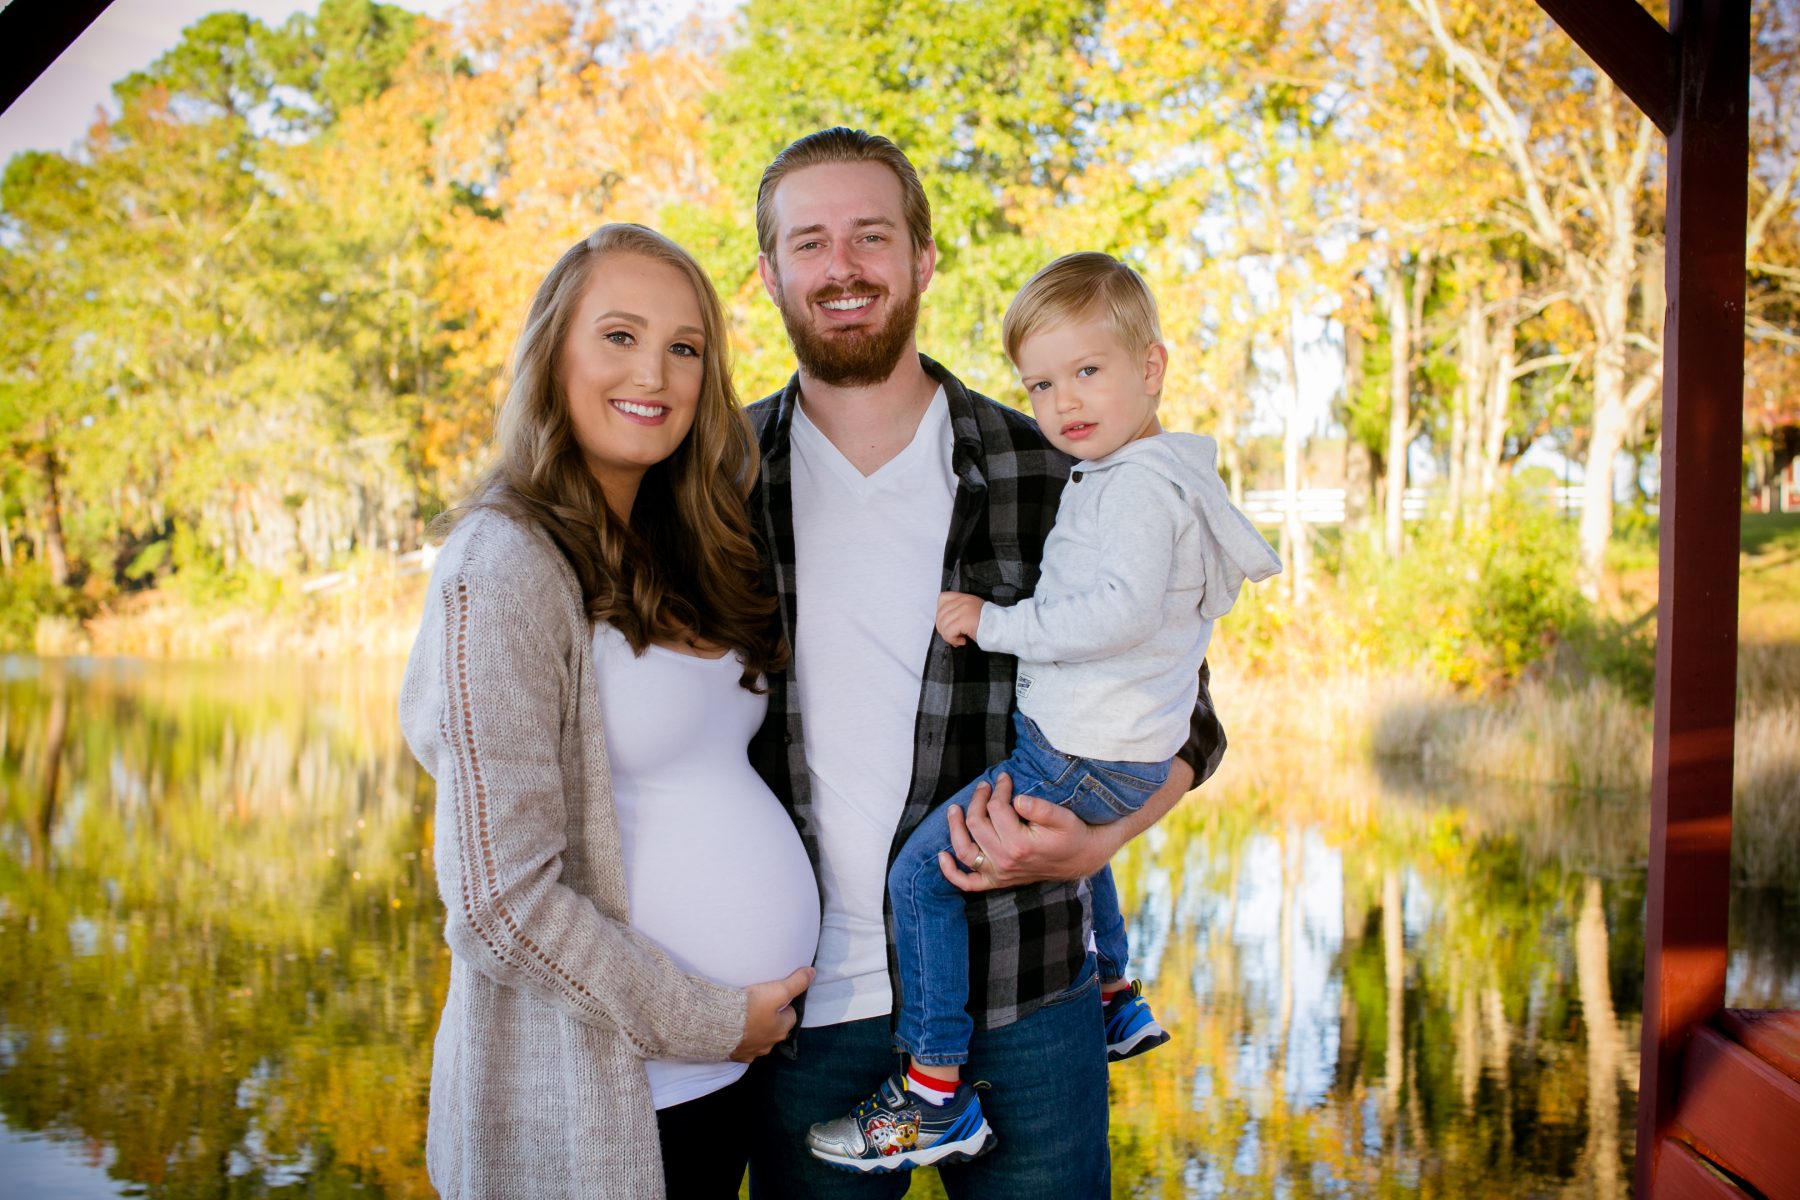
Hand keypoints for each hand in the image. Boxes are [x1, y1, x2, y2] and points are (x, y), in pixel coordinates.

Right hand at [731, 966, 813, 1061]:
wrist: (717, 1025)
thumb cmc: (750, 1007)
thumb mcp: (777, 991)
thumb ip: (796, 982)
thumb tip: (812, 973)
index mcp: (780, 1030)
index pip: (790, 1016)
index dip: (784, 1005)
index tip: (775, 997)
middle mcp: (769, 1045)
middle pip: (775, 1029)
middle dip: (771, 1019)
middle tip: (760, 1005)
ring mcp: (751, 1052)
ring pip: (759, 1040)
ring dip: (756, 1030)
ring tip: (745, 1016)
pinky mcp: (735, 1055)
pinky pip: (742, 1047)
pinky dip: (741, 1039)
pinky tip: (734, 1030)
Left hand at [935, 772, 1111, 892]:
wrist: (1079, 858)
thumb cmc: (1071, 834)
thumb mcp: (1063, 817)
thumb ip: (1041, 808)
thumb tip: (1017, 800)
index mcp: (1020, 845)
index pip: (996, 809)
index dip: (999, 789)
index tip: (1005, 778)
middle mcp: (1005, 861)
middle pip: (976, 824)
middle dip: (978, 800)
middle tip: (985, 786)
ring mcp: (998, 874)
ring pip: (965, 851)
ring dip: (955, 828)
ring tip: (955, 808)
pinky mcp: (997, 881)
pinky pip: (967, 883)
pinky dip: (951, 872)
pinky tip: (942, 856)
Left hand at [936, 592, 984, 646]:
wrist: (1003, 628)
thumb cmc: (989, 624)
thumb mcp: (973, 610)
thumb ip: (960, 611)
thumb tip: (945, 623)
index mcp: (964, 597)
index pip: (942, 598)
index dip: (941, 612)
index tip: (949, 622)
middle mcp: (962, 601)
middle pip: (940, 614)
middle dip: (943, 628)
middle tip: (954, 636)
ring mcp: (962, 610)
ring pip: (942, 624)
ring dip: (948, 636)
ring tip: (959, 639)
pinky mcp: (963, 621)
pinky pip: (948, 632)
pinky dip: (953, 639)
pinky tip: (962, 641)